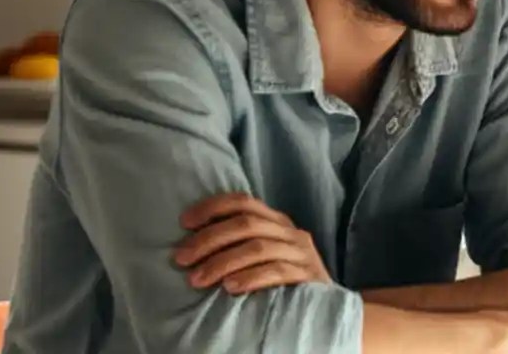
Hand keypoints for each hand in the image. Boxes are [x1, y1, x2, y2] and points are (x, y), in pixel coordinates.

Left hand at [173, 192, 330, 294]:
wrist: (326, 304)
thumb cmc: (281, 279)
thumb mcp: (262, 254)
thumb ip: (239, 242)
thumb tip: (191, 242)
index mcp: (276, 221)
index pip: (243, 202)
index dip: (212, 208)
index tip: (184, 222)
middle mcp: (290, 231)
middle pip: (247, 224)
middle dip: (209, 239)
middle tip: (181, 259)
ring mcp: (301, 253)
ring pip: (258, 247)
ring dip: (222, 262)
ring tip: (197, 279)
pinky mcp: (308, 275)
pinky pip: (277, 272)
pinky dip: (251, 277)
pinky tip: (229, 287)